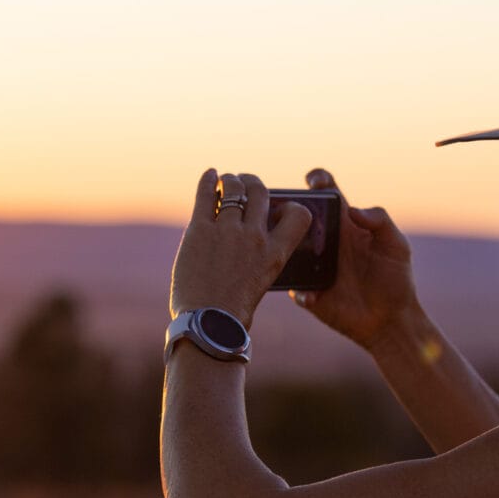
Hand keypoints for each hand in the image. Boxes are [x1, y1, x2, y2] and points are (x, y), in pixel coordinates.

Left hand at [169, 170, 312, 327]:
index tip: (279, 205)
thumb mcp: (261, 281)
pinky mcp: (199, 231)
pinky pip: (205, 195)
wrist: (207, 322)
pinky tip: (209, 175)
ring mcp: (227, 231)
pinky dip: (208, 181)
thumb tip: (250, 237)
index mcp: (276, 253)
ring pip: (233, 188)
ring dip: (230, 180)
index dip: (291, 205)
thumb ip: (261, 256)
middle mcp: (255, 237)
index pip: (298, 215)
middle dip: (253, 182)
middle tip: (245, 181)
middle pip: (260, 192)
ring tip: (225, 180)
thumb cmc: (233, 310)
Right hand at [290, 168, 419, 348]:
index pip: (327, 194)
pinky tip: (313, 294)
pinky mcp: (308, 293)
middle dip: (287, 208)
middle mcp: (325, 241)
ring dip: (282, 246)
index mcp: (345, 224)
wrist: (390, 321)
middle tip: (287, 209)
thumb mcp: (396, 246)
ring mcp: (313, 267)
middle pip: (299, 217)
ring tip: (286, 248)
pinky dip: (300, 290)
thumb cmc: (396, 280)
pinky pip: (293, 286)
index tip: (315, 182)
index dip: (318, 181)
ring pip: (287, 249)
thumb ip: (381, 221)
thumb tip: (353, 210)